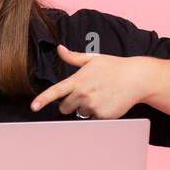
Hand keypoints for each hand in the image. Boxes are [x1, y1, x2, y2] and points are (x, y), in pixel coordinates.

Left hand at [29, 44, 157, 119]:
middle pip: (65, 107)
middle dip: (71, 103)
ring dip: (86, 108)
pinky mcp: (102, 116)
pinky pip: (93, 120)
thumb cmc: (115, 67)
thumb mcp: (93, 59)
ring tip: (101, 96)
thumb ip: (74, 57)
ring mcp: (92, 106)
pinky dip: (98, 114)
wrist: (136, 78)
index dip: (42, 100)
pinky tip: (107, 103)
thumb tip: (60, 49)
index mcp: (78, 80)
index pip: (56, 92)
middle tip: (86, 94)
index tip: (34, 107)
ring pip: (80, 113)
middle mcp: (83, 94)